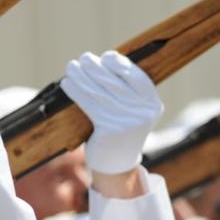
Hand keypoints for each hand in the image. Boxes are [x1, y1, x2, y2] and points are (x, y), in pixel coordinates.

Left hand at [59, 50, 162, 174]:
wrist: (117, 164)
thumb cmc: (121, 129)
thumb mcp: (131, 110)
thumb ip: (125, 89)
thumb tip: (104, 59)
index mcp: (152, 104)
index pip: (138, 77)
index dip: (121, 64)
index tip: (107, 56)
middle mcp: (143, 113)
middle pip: (116, 83)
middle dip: (97, 67)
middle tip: (84, 58)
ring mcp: (127, 122)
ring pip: (100, 92)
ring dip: (82, 76)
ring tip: (71, 66)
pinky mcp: (110, 131)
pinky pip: (90, 105)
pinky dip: (76, 92)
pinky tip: (67, 84)